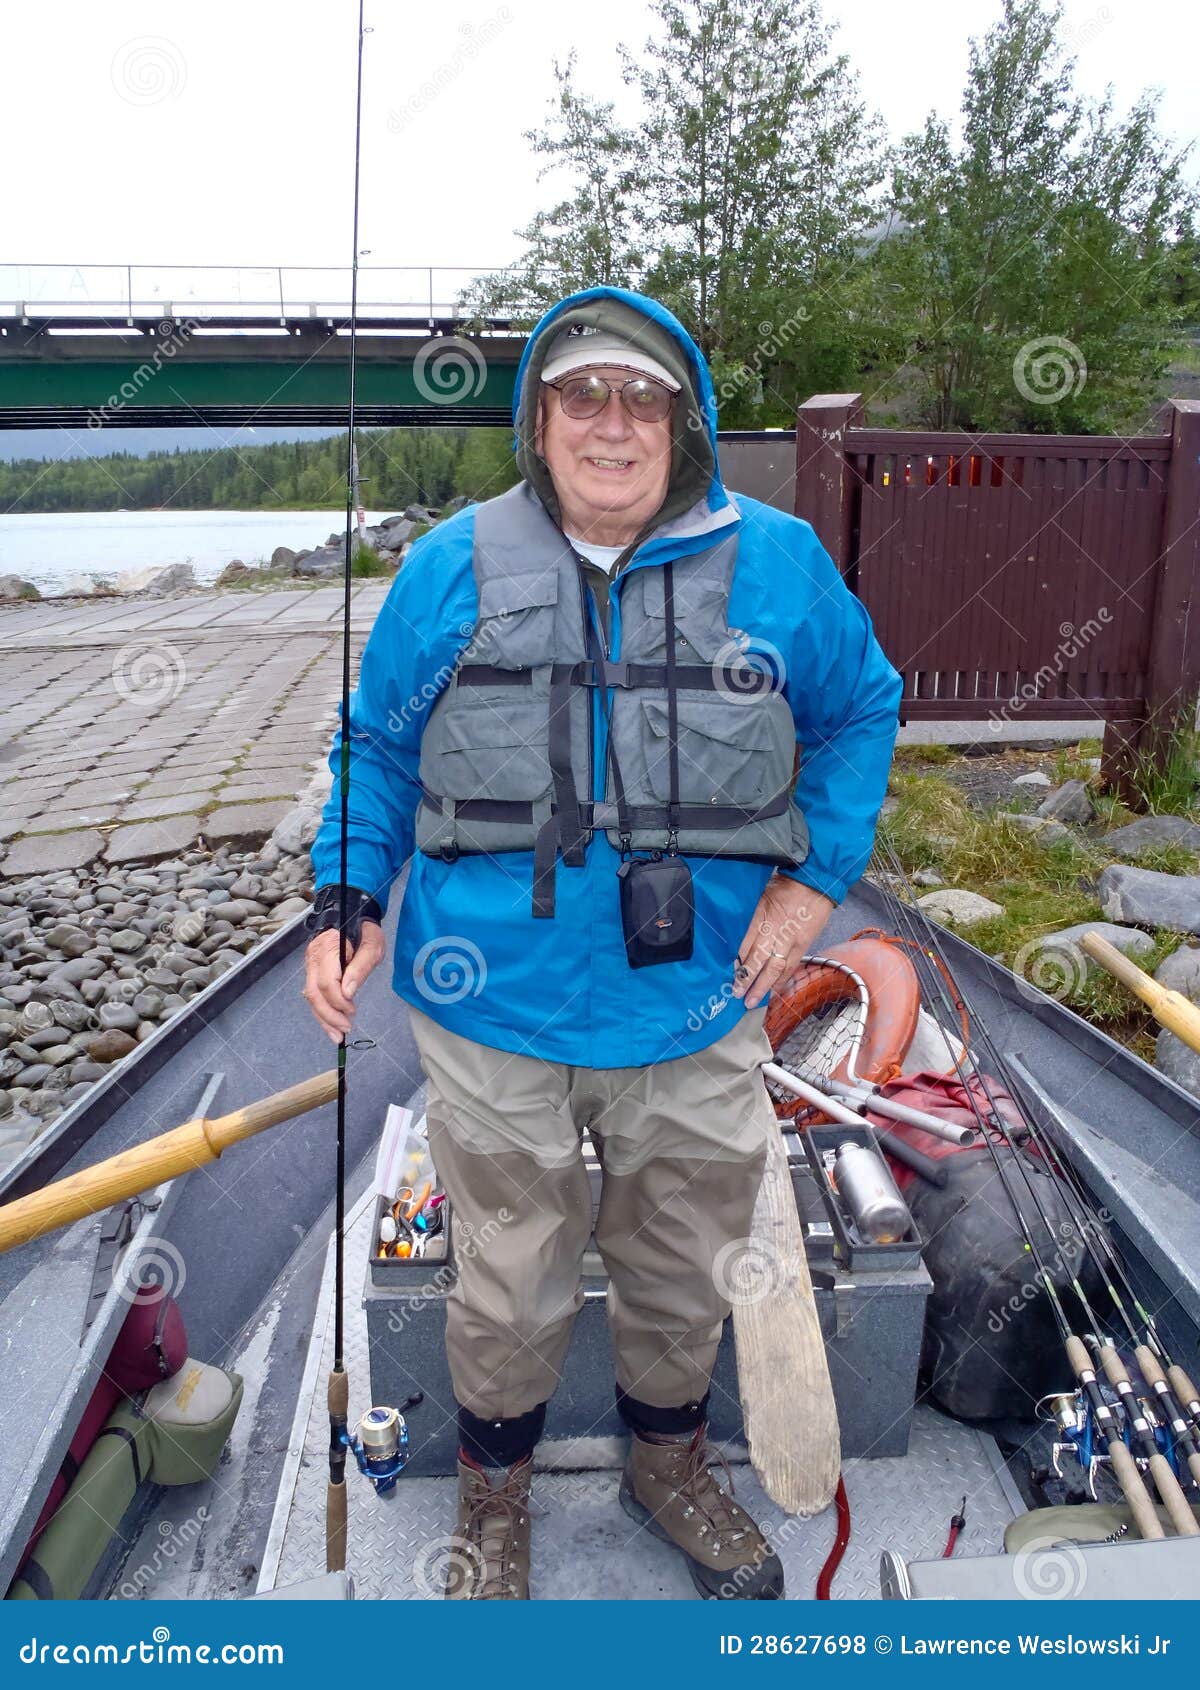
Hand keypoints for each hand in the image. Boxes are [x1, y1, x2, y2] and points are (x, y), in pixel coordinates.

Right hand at [302, 923, 385, 1042]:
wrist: (350, 915)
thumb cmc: (364, 930)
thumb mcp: (372, 944)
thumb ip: (361, 967)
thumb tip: (348, 993)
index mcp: (328, 948)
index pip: (327, 982)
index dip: (338, 1001)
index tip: (353, 1010)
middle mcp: (313, 958)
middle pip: (314, 993)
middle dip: (329, 1015)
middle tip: (346, 1029)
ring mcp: (310, 965)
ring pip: (310, 997)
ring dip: (323, 1019)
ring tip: (338, 1035)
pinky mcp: (312, 973)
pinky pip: (313, 995)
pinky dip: (321, 1013)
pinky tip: (331, 1026)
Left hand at [732, 876, 833, 1010]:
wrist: (816, 882)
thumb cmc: (786, 885)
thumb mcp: (762, 898)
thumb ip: (754, 922)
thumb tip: (743, 946)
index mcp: (765, 916)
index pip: (748, 945)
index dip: (739, 962)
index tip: (732, 975)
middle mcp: (778, 931)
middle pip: (761, 960)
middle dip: (749, 980)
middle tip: (738, 996)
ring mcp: (793, 940)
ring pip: (777, 968)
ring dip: (764, 986)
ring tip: (753, 1000)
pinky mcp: (805, 944)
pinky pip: (792, 966)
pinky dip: (782, 980)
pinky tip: (774, 990)